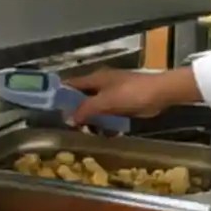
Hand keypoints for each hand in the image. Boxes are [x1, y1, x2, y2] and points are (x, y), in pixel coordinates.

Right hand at [66, 67, 202, 124]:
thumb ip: (86, 109)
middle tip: (68, 126)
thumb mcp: (106, 101)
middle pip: (82, 97)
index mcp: (95, 78)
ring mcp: (112, 94)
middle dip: (75, 111)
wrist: (160, 93)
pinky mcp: (122, 104)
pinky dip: (104, 122)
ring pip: (95, 107)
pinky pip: (108, 113)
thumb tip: (69, 118)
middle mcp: (101, 84)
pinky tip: (104, 132)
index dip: (60, 94)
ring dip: (91, 119)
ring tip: (85, 132)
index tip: (51, 108)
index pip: (71, 84)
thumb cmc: (132, 93)